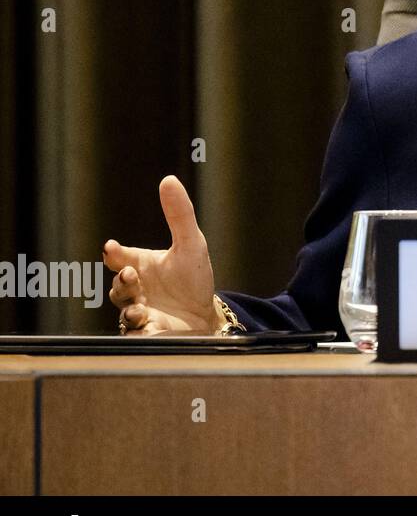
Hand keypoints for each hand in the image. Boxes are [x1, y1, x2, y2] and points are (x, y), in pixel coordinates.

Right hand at [104, 175, 222, 334]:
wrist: (206, 313)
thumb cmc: (193, 276)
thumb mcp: (192, 243)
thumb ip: (179, 214)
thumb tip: (168, 180)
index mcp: (141, 264)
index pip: (120, 256)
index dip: (114, 253)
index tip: (112, 248)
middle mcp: (136, 288)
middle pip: (119, 286)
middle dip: (123, 282)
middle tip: (133, 276)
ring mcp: (139, 311)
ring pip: (124, 312)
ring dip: (130, 310)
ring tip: (142, 309)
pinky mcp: (148, 333)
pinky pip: (135, 335)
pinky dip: (140, 333)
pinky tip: (150, 328)